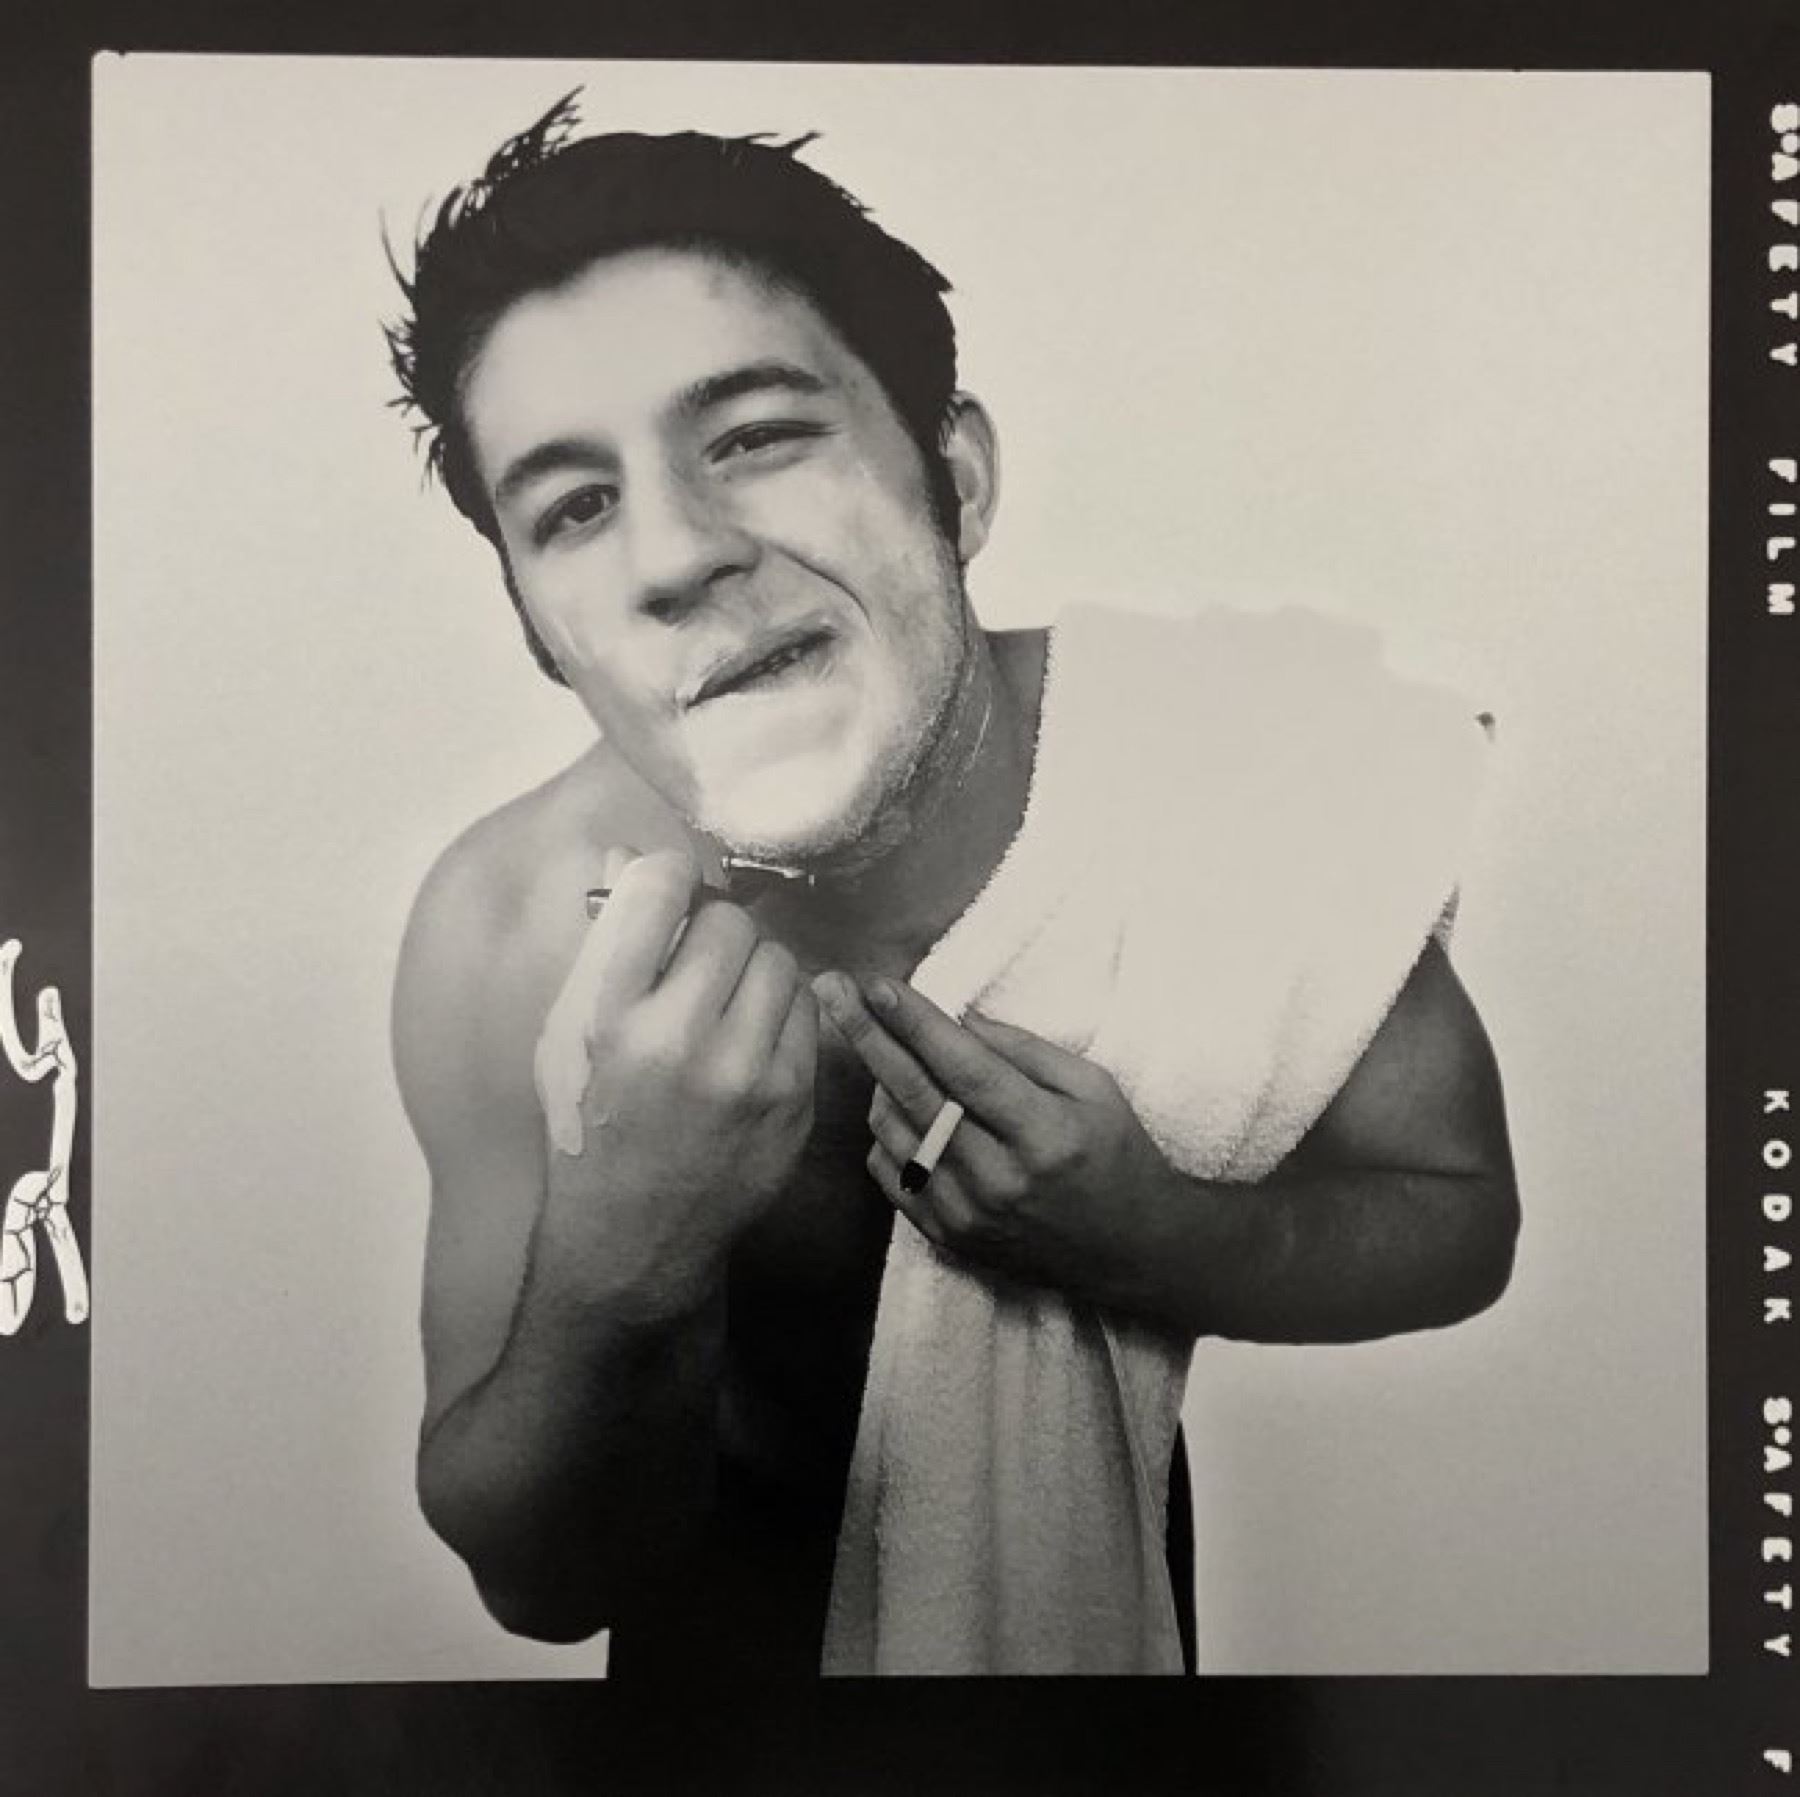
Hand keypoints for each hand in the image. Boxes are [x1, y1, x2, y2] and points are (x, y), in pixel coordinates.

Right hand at [534, 848, 816, 1293]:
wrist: (635, 1236)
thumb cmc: (593, 1123)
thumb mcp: (568, 1033)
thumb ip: (603, 946)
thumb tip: (632, 855)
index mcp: (609, 1015)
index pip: (659, 888)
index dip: (668, 877)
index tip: (668, 892)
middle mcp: (679, 1040)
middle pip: (731, 920)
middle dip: (715, 929)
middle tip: (698, 960)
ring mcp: (745, 1073)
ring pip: (780, 960)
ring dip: (754, 968)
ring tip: (725, 1004)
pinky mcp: (792, 1098)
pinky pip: (805, 1011)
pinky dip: (780, 1013)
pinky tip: (749, 1042)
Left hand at [813, 972, 1172, 1296]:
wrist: (1128, 1250)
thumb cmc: (1117, 1155)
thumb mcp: (1093, 1088)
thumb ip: (1025, 1051)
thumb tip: (958, 1020)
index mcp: (1044, 1133)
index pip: (965, 1068)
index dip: (917, 1024)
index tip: (879, 984)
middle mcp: (1000, 1178)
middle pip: (916, 1095)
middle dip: (868, 1035)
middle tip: (832, 989)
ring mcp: (969, 1214)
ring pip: (893, 1134)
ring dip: (878, 1083)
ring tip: (885, 1052)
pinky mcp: (950, 1237)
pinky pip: (891, 1176)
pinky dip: (884, 1135)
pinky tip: (899, 1109)